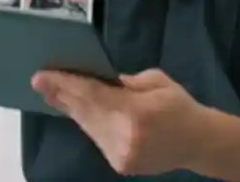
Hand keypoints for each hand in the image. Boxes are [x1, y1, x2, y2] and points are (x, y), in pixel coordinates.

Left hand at [32, 68, 209, 176]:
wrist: (198, 143)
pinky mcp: (120, 164)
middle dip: (62, 96)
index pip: (93, 96)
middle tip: (40, 81)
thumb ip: (125, 82)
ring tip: (53, 93)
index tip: (43, 76)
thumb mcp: (155, 81)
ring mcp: (121, 154)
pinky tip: (76, 110)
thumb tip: (95, 79)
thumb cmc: (179, 106)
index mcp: (137, 112)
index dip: (66, 85)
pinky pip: (97, 137)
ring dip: (71, 109)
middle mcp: (125, 137)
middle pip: (85, 112)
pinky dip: (87, 122)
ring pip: (88, 127)